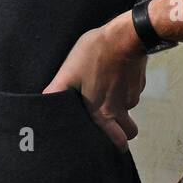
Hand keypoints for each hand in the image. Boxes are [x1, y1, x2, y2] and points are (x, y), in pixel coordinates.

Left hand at [42, 14, 147, 151]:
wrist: (126, 36)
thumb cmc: (95, 55)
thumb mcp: (69, 72)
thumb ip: (56, 90)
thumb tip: (44, 103)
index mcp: (103, 113)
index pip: (117, 142)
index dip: (114, 146)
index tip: (108, 146)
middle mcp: (121, 109)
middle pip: (129, 133)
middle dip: (123, 133)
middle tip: (114, 127)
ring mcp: (132, 95)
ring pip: (129, 109)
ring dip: (121, 106)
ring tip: (107, 91)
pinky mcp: (139, 81)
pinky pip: (132, 91)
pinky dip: (125, 87)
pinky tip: (115, 75)